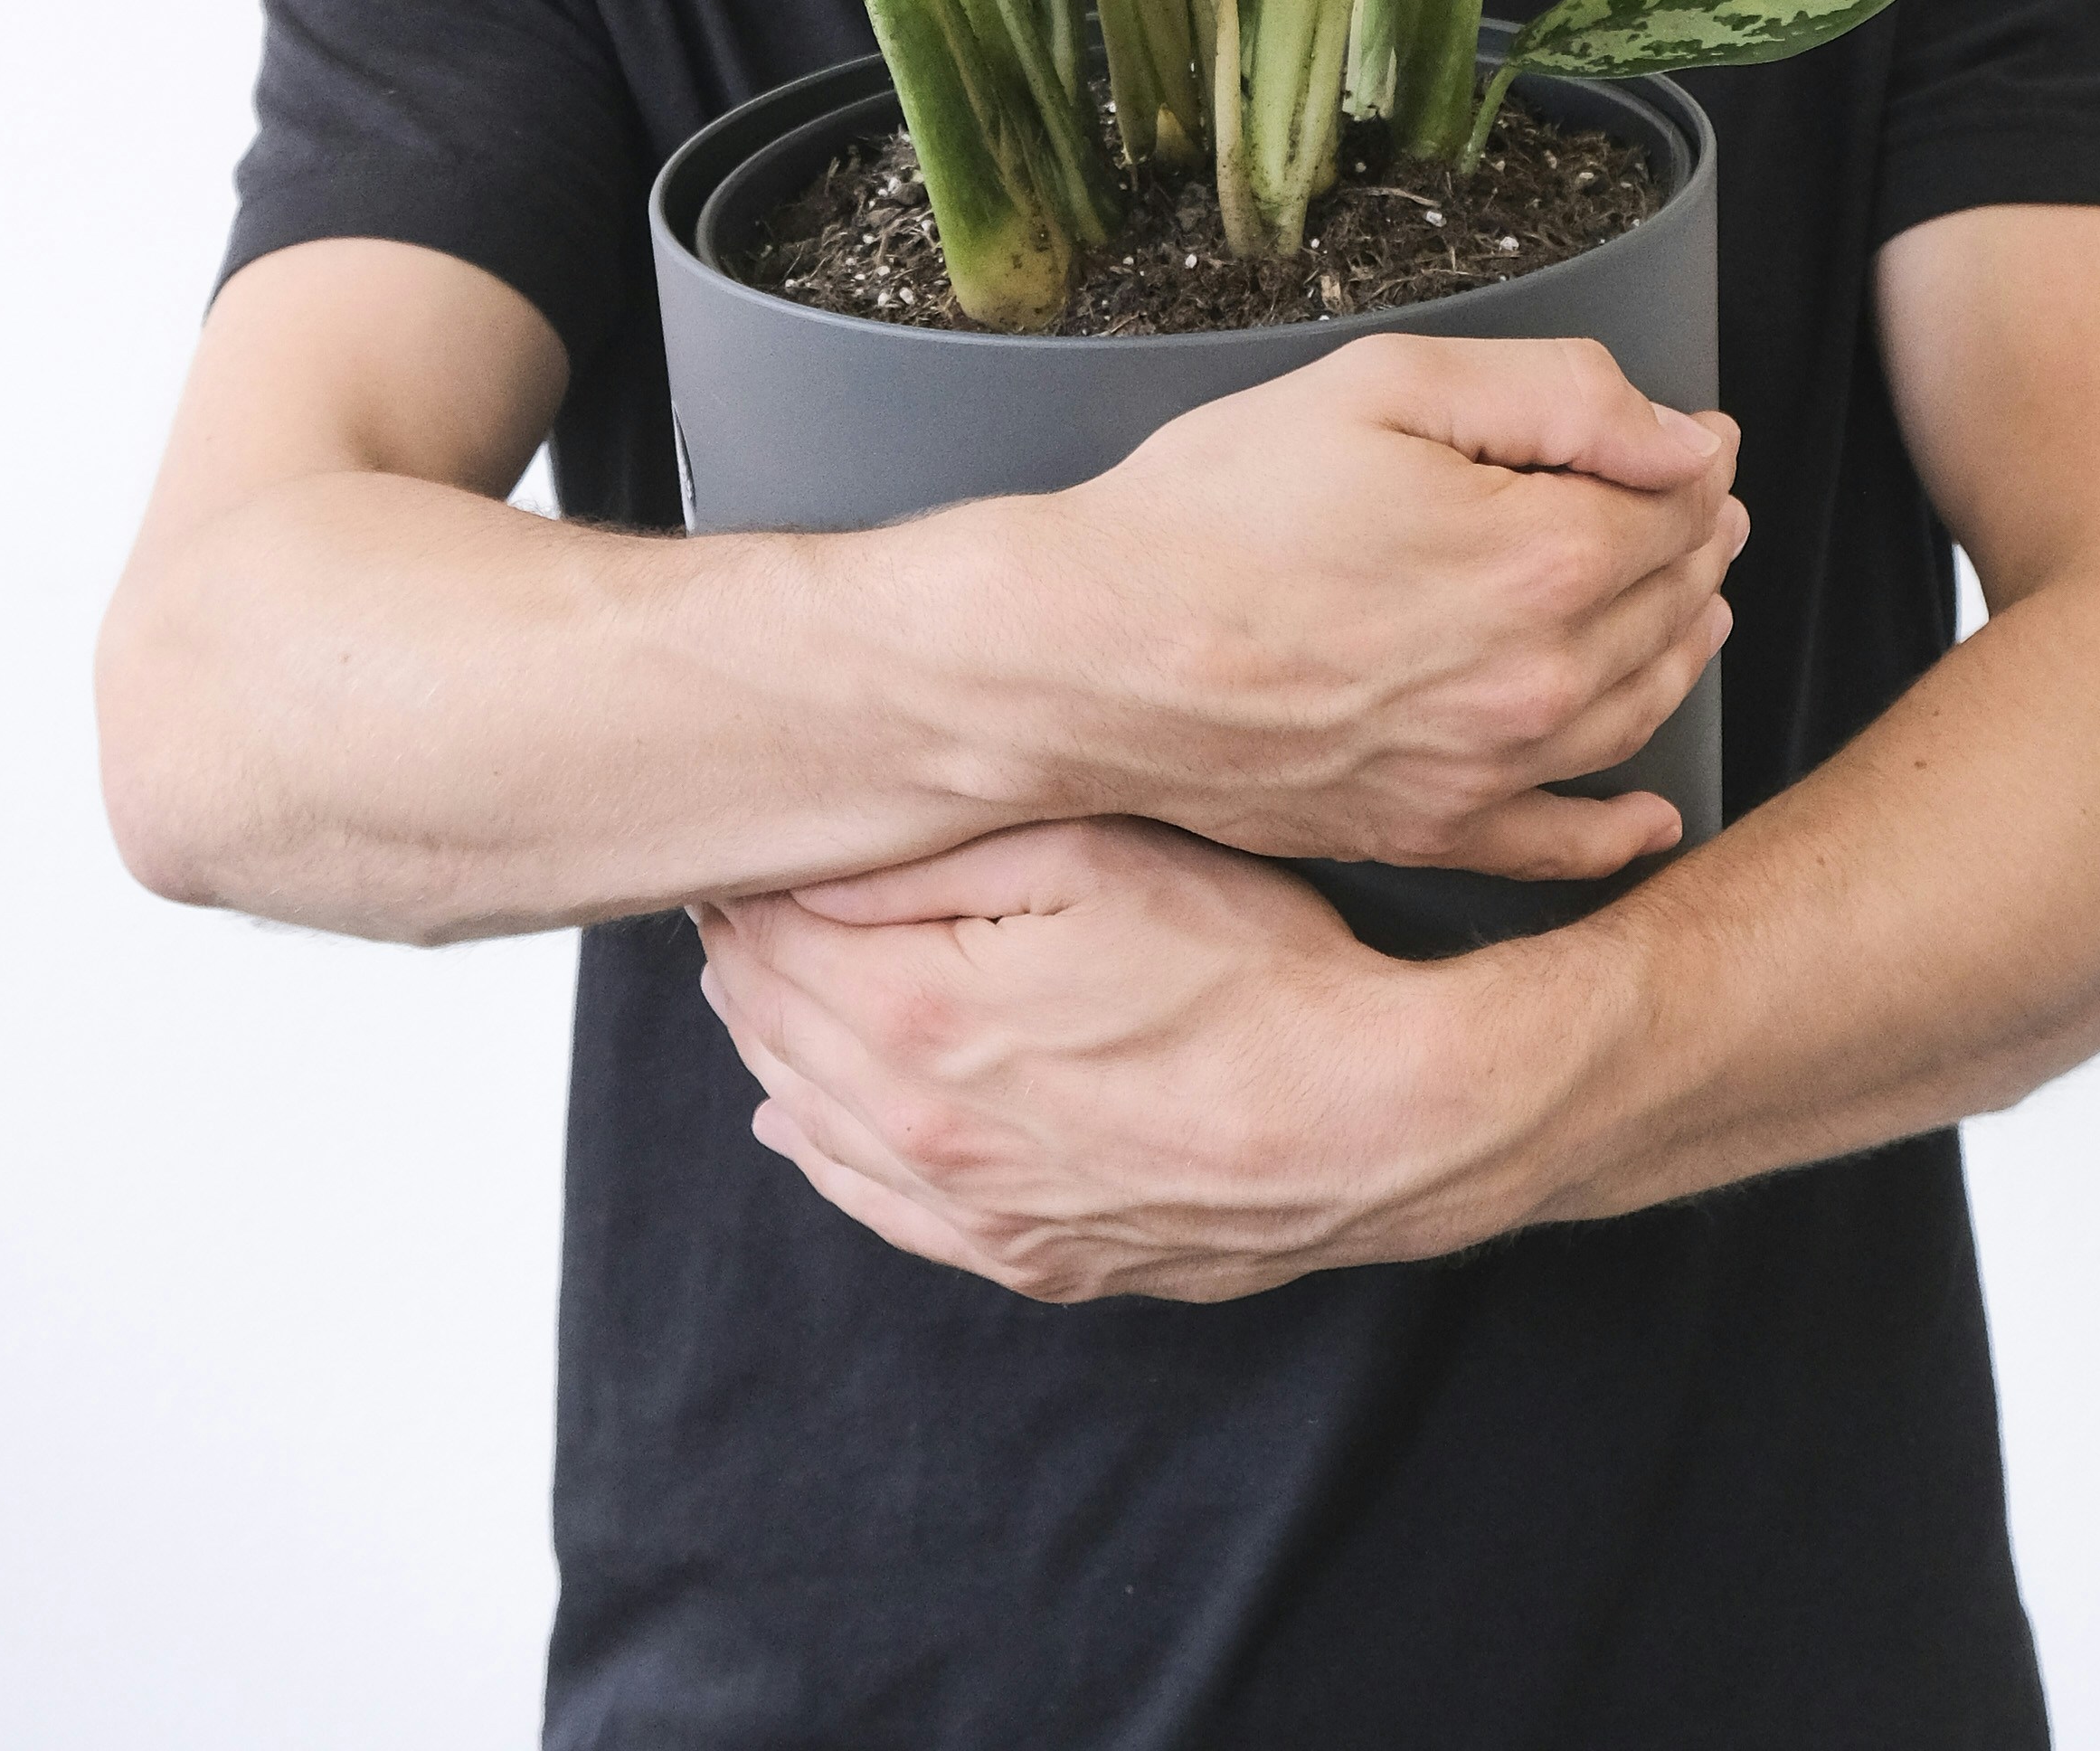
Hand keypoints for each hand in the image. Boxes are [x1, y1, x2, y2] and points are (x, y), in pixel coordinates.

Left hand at [697, 819, 1534, 1302]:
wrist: (1371, 1121)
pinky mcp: (1030, 1259)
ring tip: (752, 977)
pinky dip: (824, 1158)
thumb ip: (935, 859)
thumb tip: (809, 861)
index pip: (773, 943)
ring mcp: (977, 1211)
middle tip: (728, 894)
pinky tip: (796, 1122)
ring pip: (815, 1122)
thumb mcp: (1093, 857)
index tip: (733, 841)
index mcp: (922, 1019)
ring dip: (772, 1045)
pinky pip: (883, 1212)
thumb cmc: (1252, 970)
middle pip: (778, 1033)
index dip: (744, 885)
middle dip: (742, 957)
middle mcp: (926, 1132)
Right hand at [1008, 337, 1743, 877]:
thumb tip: (1687, 440)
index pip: (1679, 508)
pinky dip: (1622, 829)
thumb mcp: (1385, 385)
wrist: (1094, 652)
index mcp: (1540, 561)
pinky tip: (1651, 815)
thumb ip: (1558, 397)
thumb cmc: (1215, 510)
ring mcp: (1488, 771)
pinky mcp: (1429, 829)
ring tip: (1690, 601)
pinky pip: (1561, 846)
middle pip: (1671, 605)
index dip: (1693, 464)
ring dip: (1680, 648)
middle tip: (1691, 505)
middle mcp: (1538, 682)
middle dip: (1696, 544)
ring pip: (1638, 709)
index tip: (1690, 443)